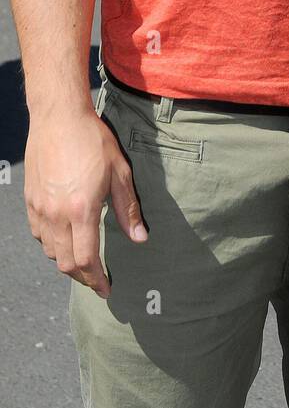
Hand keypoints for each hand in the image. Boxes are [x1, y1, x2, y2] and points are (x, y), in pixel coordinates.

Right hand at [24, 107, 146, 297]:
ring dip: (67, 261)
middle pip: (65, 263)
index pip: (85, 260)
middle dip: (83, 277)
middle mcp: (56, 214)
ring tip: (84, 259)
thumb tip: (139, 238)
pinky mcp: (30, 200)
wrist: (59, 117)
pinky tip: (65, 237)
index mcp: (81, 210)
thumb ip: (128, 209)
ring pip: (50, 251)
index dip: (96, 280)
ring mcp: (40, 208)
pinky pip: (39, 234)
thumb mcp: (120, 172)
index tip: (106, 289)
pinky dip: (52, 244)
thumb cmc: (93, 140)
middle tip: (97, 279)